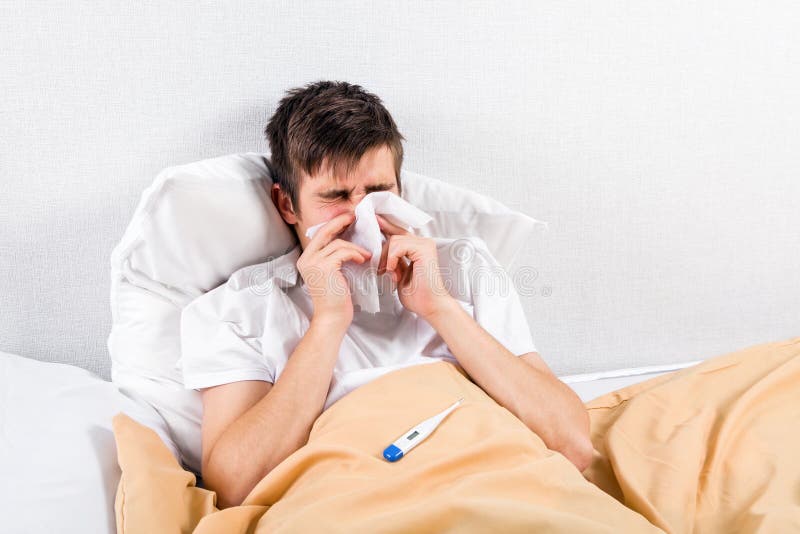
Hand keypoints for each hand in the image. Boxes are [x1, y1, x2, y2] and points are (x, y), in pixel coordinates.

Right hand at [296, 212, 370, 329]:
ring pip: (337, 243)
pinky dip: (356, 254)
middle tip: (354, 217)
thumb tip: (346, 240)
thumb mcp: (332, 274)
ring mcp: (314, 262)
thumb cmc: (336, 300)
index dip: (333, 225)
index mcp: (306, 260)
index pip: (319, 235)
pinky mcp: (324, 267)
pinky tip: (363, 260)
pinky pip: (343, 251)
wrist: (332, 318)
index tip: (348, 219)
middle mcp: (306, 259)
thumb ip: (333, 258)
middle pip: (324, 232)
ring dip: (355, 247)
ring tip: (367, 255)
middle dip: (340, 222)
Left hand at [376, 214, 453, 318]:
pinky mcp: (424, 249)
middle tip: (380, 270)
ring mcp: (425, 245)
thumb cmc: (417, 295)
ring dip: (386, 258)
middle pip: (394, 235)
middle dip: (382, 252)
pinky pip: (398, 246)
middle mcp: (423, 243)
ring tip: (388, 273)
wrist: (429, 306)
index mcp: (419, 248)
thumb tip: (381, 250)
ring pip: (394, 240)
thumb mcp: (399, 273)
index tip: (374, 220)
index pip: (399, 233)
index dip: (386, 226)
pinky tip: (393, 270)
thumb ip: (393, 260)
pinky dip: (392, 259)